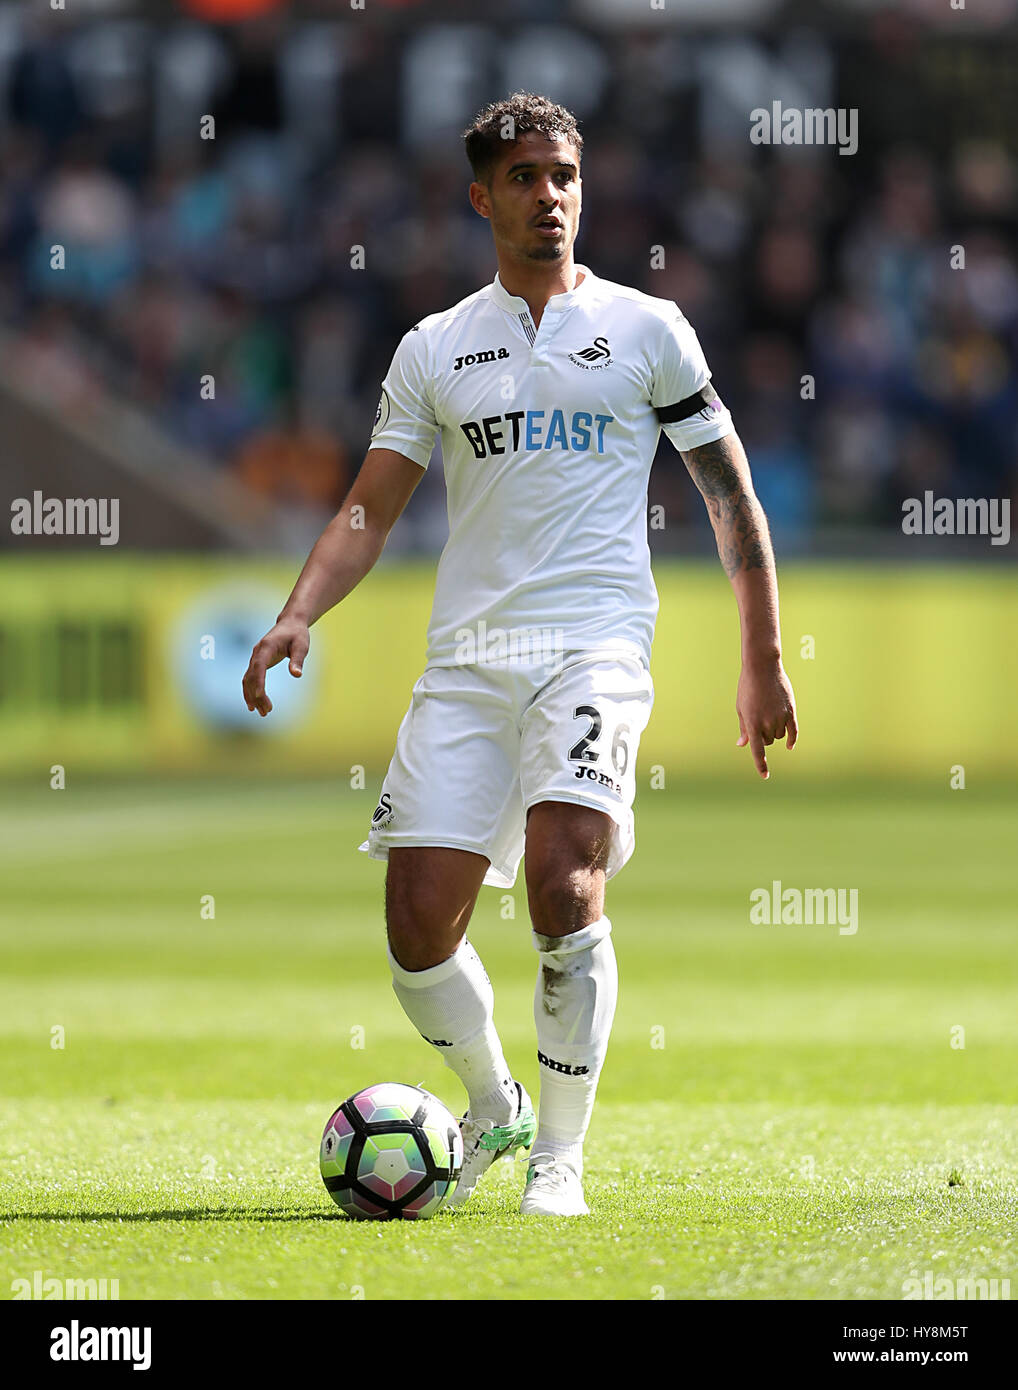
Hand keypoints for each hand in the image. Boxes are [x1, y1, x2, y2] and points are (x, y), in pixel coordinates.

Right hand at [242, 617, 309, 716]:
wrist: (290, 624)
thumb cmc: (297, 634)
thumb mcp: (302, 645)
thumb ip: (298, 659)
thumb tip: (296, 675)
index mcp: (267, 646)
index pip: (259, 666)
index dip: (258, 682)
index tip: (260, 696)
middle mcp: (257, 652)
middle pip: (252, 676)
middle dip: (257, 695)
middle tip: (266, 712)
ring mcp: (255, 658)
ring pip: (249, 680)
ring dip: (253, 696)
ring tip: (263, 713)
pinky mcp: (257, 662)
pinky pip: (250, 679)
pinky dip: (251, 691)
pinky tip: (255, 705)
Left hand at [736, 658, 797, 778]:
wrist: (762, 667)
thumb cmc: (747, 688)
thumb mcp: (741, 708)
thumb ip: (744, 728)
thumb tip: (742, 744)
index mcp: (752, 723)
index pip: (757, 750)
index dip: (761, 764)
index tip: (765, 776)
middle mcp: (767, 722)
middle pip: (768, 741)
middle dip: (763, 737)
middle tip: (758, 722)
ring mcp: (780, 717)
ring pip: (779, 736)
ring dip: (774, 733)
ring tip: (768, 716)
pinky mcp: (791, 711)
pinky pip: (793, 731)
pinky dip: (792, 739)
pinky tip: (790, 746)